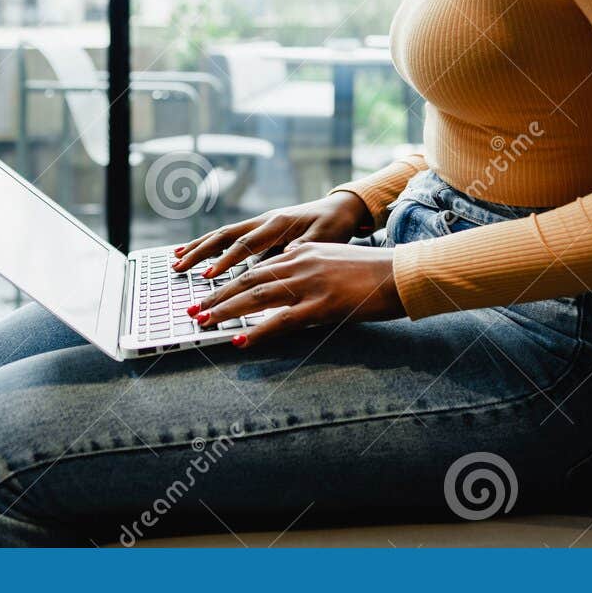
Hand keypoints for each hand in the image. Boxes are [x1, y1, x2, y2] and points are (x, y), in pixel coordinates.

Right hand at [170, 192, 370, 276]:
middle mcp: (264, 221)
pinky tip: (197, 255)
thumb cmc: (333, 225)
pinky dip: (211, 246)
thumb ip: (304, 248)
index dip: (227, 260)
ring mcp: (260, 223)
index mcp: (277, 223)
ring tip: (177, 258)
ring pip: (223, 234)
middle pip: (224, 235)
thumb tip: (285, 257)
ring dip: (199, 247)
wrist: (340, 209)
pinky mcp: (260, 230)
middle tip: (178, 266)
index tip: (209, 276)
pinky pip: (230, 238)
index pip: (245, 244)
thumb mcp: (324, 239)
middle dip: (200, 252)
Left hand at [190, 242, 404, 347]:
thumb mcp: (331, 255)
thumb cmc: (369, 269)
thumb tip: (285, 257)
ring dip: (226, 311)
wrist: (399, 274)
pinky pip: (282, 320)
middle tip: (193, 309)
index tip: (206, 291)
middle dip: (217, 296)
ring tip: (203, 322)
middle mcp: (299, 264)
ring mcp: (309, 284)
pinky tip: (240, 340)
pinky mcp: (321, 306)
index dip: (228, 280)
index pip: (255, 266)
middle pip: (248, 279)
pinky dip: (258, 332)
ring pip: (257, 297)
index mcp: (301, 252)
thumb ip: (305, 257)